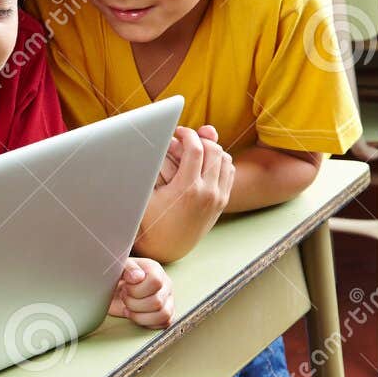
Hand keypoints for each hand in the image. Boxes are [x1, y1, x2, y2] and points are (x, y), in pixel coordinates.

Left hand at [108, 258, 174, 327]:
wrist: (112, 288)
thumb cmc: (115, 277)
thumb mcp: (117, 267)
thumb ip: (128, 267)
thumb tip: (137, 277)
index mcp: (155, 270)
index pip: (155, 282)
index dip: (136, 289)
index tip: (124, 287)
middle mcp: (165, 284)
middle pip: (156, 302)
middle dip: (133, 303)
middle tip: (124, 297)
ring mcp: (167, 299)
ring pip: (163, 315)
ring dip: (139, 315)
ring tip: (128, 308)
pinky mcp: (165, 313)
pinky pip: (164, 323)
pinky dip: (146, 322)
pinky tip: (135, 315)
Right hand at [137, 127, 232, 261]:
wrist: (167, 245)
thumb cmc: (151, 219)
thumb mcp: (149, 192)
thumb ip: (157, 165)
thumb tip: (158, 141)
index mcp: (187, 189)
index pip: (195, 149)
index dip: (187, 134)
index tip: (178, 131)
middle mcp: (207, 193)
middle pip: (214, 150)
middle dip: (200, 139)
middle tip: (186, 138)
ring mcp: (218, 197)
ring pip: (225, 159)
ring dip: (212, 149)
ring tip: (196, 149)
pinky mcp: (223, 201)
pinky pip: (229, 171)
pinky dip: (219, 161)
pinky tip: (204, 162)